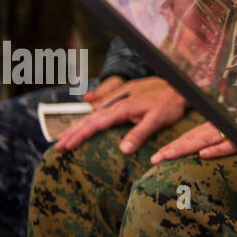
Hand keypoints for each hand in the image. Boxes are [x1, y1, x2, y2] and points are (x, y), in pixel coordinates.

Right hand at [54, 76, 185, 152]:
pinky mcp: (124, 98)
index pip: (95, 124)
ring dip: (79, 125)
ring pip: (94, 113)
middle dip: (72, 132)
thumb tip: (122, 151)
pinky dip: (91, 117)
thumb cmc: (170, 103)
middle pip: (90, 118)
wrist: (179, 86)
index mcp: (122, 108)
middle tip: (57, 147)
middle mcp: (118, 102)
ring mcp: (120, 98)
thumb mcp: (158, 119)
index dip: (79, 136)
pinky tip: (85, 122)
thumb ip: (140, 133)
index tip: (65, 147)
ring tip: (65, 137)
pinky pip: (102, 109)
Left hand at [149, 121, 236, 163]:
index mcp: (215, 127)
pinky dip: (217, 149)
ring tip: (168, 155)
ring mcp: (232, 134)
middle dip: (173, 148)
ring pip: (206, 140)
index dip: (174, 145)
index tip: (158, 155)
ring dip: (186, 147)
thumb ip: (217, 142)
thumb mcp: (231, 134)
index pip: (191, 136)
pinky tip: (203, 154)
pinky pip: (230, 145)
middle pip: (194, 138)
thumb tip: (200, 153)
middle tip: (155, 158)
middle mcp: (220, 129)